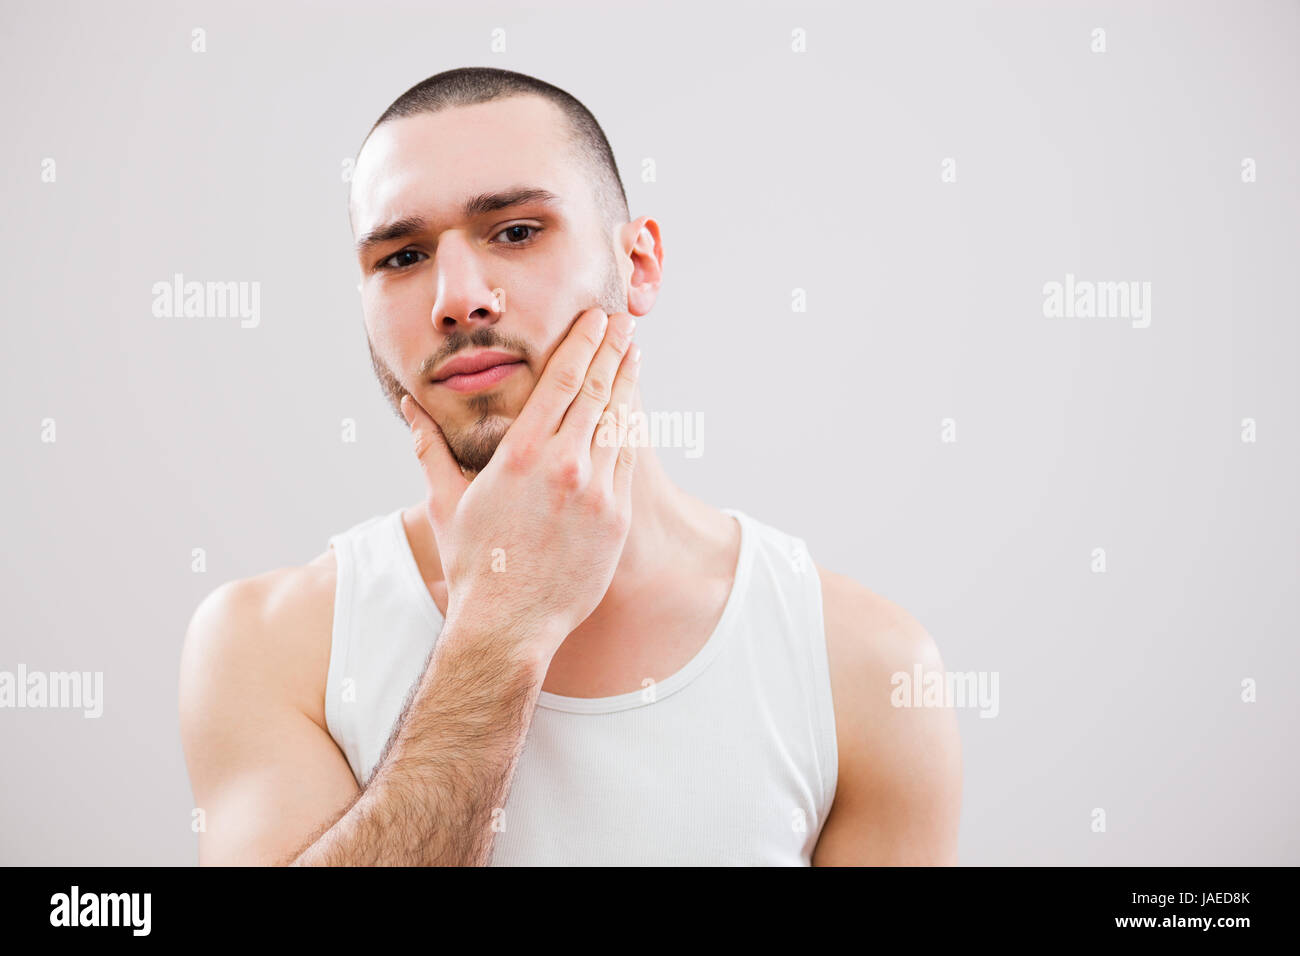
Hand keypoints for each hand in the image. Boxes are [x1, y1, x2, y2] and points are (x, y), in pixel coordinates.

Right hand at [400, 307, 640, 662]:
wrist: (510, 623)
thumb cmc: (474, 563)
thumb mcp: (447, 501)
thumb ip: (430, 448)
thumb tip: (407, 408)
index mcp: (523, 454)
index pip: (563, 381)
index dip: (584, 344)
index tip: (597, 320)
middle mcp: (565, 465)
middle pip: (598, 392)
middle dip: (613, 351)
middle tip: (626, 323)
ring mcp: (596, 492)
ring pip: (619, 423)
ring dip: (628, 385)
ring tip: (635, 357)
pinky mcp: (616, 519)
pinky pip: (628, 462)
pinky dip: (632, 431)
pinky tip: (634, 412)